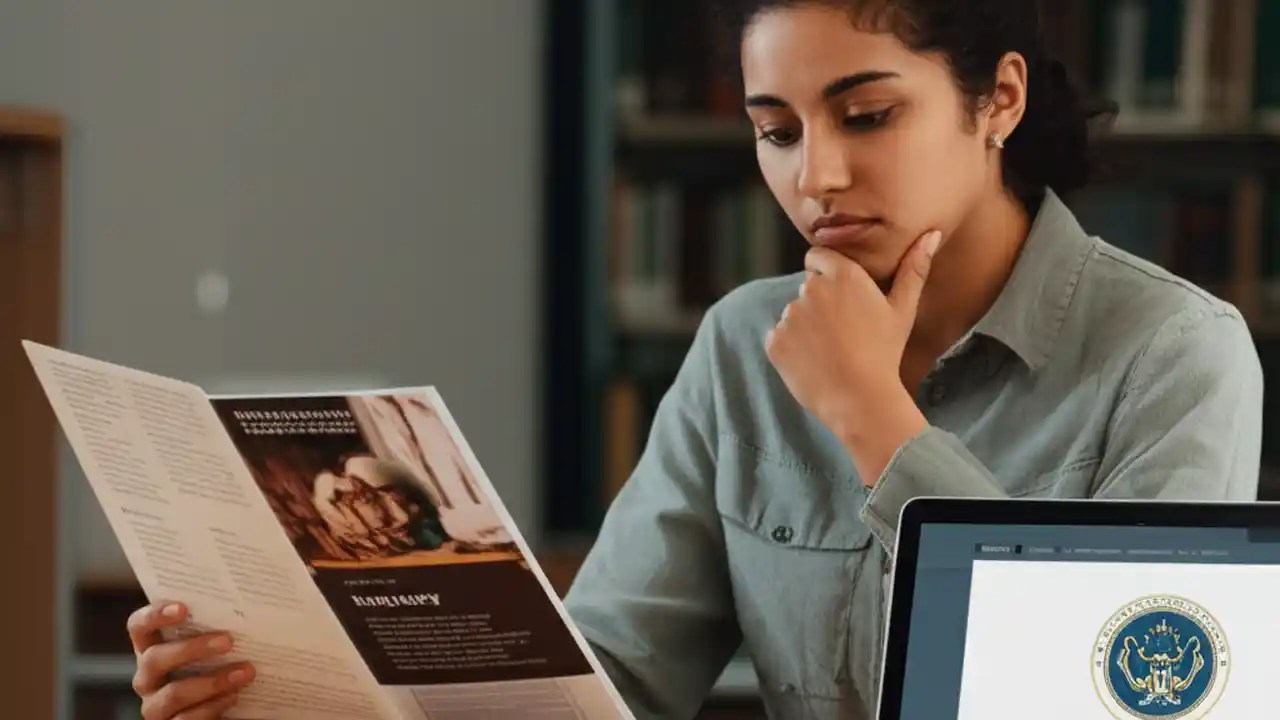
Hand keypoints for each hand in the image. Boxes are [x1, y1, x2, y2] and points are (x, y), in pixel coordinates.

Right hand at [128, 602, 254, 718]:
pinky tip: (233, 696)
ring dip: (211, 682)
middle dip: (192, 649)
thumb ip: (213, 629)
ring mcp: (155, 705)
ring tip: (244, 672)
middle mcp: (147, 677)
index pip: (139, 627)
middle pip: (155, 659)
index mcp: (151, 649)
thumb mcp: (209, 648)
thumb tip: (241, 609)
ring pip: (173, 694)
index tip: (183, 608)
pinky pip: (186, 719)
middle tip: (227, 641)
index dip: (154, 615)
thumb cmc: (214, 667)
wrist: (217, 706)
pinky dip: (213, 706)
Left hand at [765, 230, 941, 478]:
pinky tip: (813, 363)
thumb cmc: (885, 353)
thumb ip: (913, 269)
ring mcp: (790, 315)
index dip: (828, 274)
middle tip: (843, 331)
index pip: (818, 256)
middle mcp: (811, 288)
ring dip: (806, 326)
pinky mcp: (774, 341)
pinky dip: (791, 348)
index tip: (843, 298)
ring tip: (830, 350)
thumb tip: (931, 234)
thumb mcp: (903, 310)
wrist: (860, 399)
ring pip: (794, 313)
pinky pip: (779, 337)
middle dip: (820, 302)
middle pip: (808, 287)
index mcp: (842, 275)